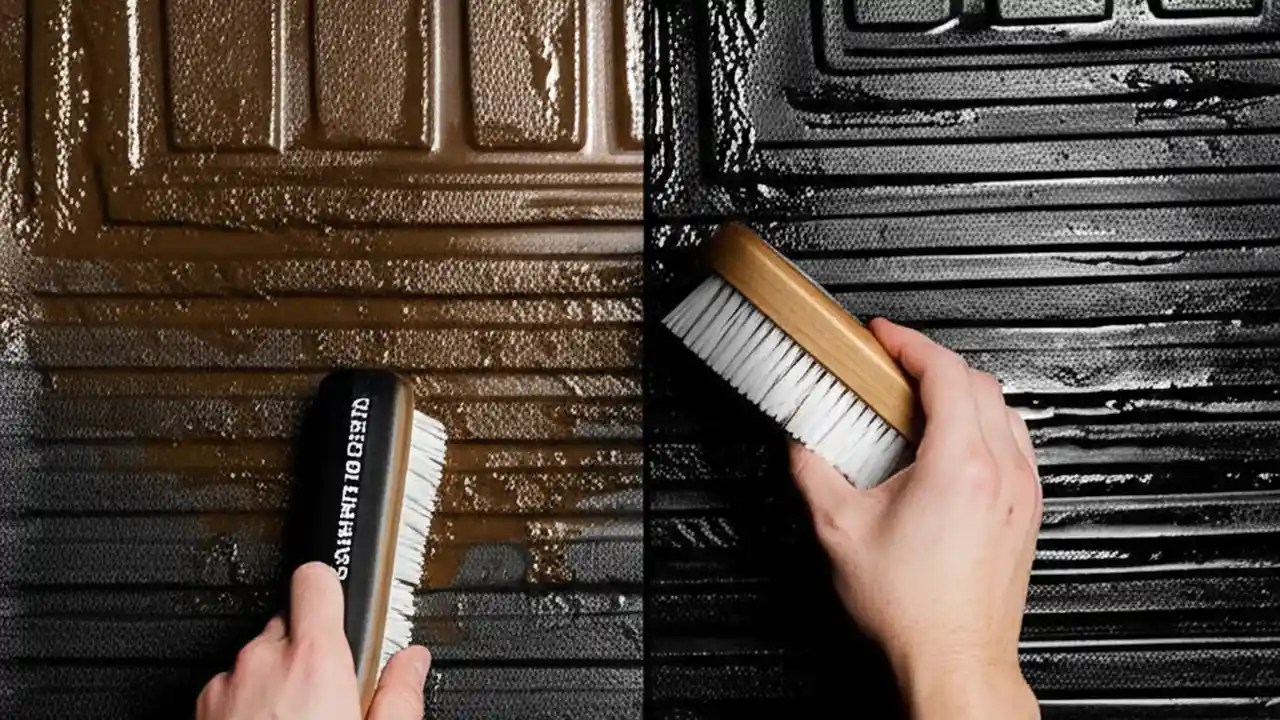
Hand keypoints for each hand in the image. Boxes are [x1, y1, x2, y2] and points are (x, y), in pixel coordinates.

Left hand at [196, 562, 431, 719]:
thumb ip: (400, 694)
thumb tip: (413, 662)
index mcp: (313, 659)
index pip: (317, 580)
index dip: (333, 587)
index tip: (346, 604)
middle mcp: (262, 662)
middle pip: (292, 626)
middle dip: (311, 651)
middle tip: (334, 695)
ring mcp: (225, 687)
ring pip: (259, 660)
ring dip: (279, 681)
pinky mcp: (201, 711)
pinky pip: (232, 689)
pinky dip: (250, 706)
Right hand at [789, 318, 1040, 719]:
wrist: (955, 657)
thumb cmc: (912, 607)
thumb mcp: (839, 529)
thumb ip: (813, 471)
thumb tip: (802, 442)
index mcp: (960, 464)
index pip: (944, 372)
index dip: (908, 343)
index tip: (884, 336)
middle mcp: (1002, 471)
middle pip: (979, 381)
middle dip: (932, 362)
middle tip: (893, 364)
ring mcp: (1022, 492)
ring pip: (1003, 409)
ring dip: (962, 392)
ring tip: (921, 401)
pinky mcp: (1027, 512)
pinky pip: (1014, 443)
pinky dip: (983, 425)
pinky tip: (953, 444)